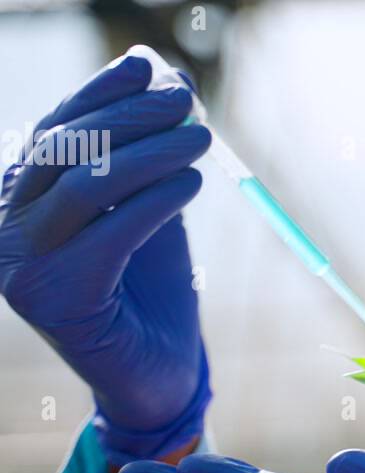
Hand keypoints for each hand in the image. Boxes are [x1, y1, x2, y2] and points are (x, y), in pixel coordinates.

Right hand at [0, 54, 211, 464]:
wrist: (156, 370)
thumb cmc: (151, 287)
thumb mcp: (153, 207)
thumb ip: (153, 150)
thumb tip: (168, 73)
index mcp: (23, 200)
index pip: (56, 130)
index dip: (100, 93)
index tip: (149, 69)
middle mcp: (8, 229)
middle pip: (65, 150)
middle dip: (132, 117)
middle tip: (190, 104)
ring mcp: (22, 267)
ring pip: (85, 187)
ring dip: (150, 154)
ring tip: (203, 140)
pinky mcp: (54, 301)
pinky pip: (108, 237)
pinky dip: (155, 203)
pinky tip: (191, 184)